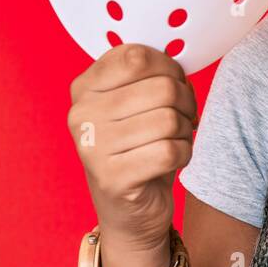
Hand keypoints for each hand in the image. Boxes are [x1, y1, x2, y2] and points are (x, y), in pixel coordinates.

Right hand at [67, 43, 198, 253]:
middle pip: (163, 87)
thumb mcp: (136, 103)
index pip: (138, 56)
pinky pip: (171, 150)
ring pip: (169, 119)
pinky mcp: (112, 178)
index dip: (169, 68)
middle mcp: (81, 114)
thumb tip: (178, 59)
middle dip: (186, 103)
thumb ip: (148, 75)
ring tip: (175, 139)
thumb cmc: (139, 147)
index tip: (172, 84)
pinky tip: (173, 160)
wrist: (130, 210)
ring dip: (185, 131)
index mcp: (84, 87)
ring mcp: (92, 147)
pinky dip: (184, 154)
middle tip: (184, 117)